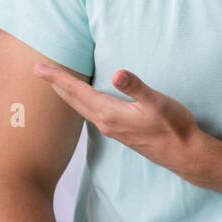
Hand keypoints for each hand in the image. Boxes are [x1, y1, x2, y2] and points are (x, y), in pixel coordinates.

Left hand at [34, 62, 203, 179]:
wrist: (184, 154)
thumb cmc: (173, 127)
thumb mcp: (157, 103)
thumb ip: (136, 87)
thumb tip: (118, 74)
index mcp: (109, 113)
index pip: (76, 91)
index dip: (57, 77)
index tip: (38, 67)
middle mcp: (105, 123)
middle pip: (72, 100)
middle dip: (54, 84)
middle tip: (37, 69)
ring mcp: (111, 129)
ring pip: (80, 108)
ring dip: (65, 94)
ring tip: (54, 82)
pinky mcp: (118, 131)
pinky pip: (89, 112)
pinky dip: (79, 101)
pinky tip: (82, 99)